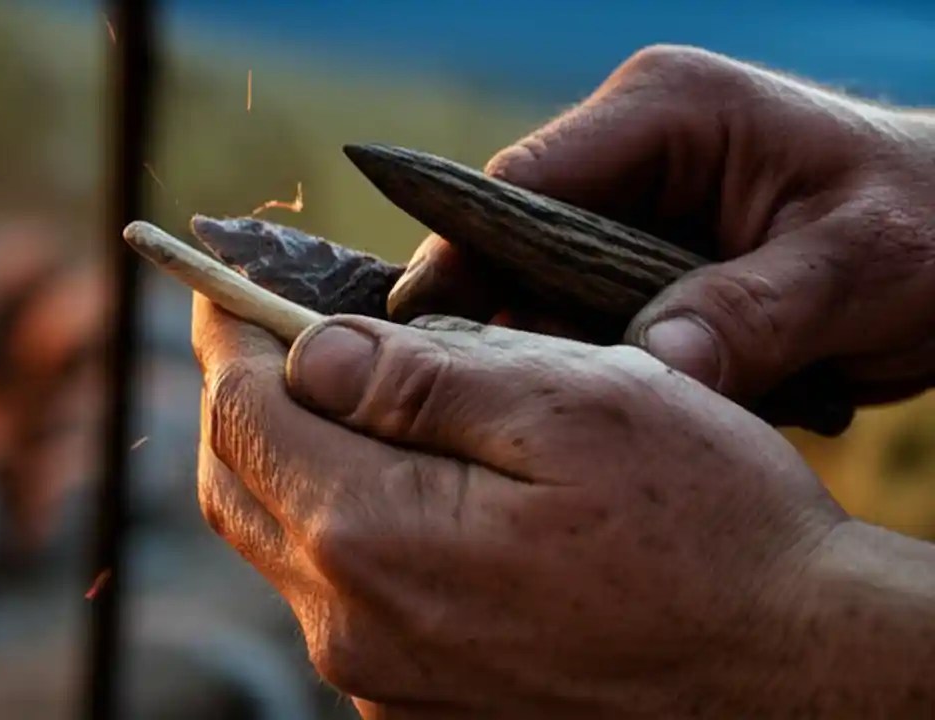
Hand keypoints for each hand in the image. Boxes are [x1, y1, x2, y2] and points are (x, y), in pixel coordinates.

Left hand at [192, 295, 934, 716]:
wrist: (786, 677)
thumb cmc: (705, 530)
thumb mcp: (575, 408)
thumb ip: (420, 381)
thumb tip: (312, 353)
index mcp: (373, 535)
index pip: (241, 412)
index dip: (224, 333)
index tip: (225, 282)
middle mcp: (352, 624)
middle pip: (238, 481)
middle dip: (240, 393)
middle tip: (266, 329)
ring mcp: (379, 678)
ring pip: (282, 540)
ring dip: (289, 458)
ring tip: (340, 394)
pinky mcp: (415, 702)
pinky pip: (336, 597)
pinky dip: (338, 523)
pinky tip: (397, 483)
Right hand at [389, 45, 934, 408]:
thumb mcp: (861, 266)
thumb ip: (756, 313)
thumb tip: (659, 370)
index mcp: (665, 108)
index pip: (523, 183)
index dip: (466, 261)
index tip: (430, 338)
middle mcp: (634, 147)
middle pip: (515, 238)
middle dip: (503, 317)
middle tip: (478, 403)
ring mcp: (636, 202)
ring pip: (545, 283)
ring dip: (551, 348)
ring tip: (540, 418)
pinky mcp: (647, 255)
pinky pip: (587, 310)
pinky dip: (591, 358)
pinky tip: (591, 408)